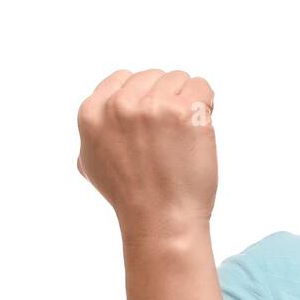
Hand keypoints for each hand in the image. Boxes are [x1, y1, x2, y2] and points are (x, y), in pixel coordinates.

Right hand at [76, 68, 216, 240]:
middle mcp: (120, 105)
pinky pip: (202, 87)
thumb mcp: (92, 163)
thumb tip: (103, 109)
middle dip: (166, 98)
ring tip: (185, 134)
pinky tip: (200, 127)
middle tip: (171, 134)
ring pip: (179, 78)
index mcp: (92, 113)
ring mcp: (154, 107)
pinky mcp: (185, 112)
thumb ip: (96, 130)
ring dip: (187, 101)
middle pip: (154, 76)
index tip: (152, 123)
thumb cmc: (132, 199)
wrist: (162, 222)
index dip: (143, 98)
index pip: (124, 78)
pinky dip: (207, 103)